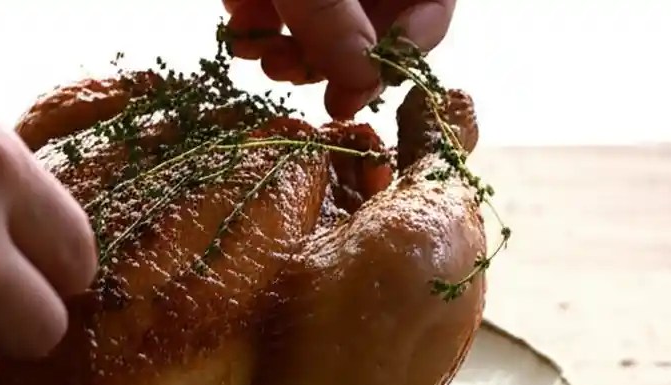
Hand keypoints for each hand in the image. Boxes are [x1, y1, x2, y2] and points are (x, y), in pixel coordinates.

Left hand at [222, 0, 456, 118]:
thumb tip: (360, 85)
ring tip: (262, 53)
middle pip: (371, 25)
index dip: (399, 53)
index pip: (432, 6)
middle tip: (290, 75)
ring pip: (321, 22)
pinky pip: (281, 5)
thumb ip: (334, 19)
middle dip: (326, 58)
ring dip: (288, 48)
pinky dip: (259, 20)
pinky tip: (239, 22)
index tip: (353, 89)